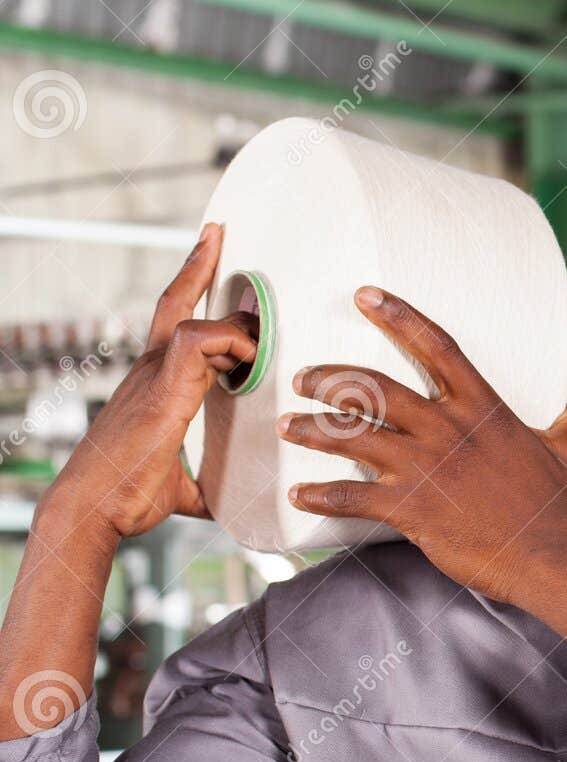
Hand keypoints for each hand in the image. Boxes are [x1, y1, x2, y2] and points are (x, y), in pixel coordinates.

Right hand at [40, 223, 255, 542]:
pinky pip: (197, 341)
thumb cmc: (126, 498)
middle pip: (175, 303)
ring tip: (260, 342)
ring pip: (193, 320)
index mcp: (158, 386)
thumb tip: (237, 500)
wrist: (92, 511)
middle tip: (219, 232)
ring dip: (234, 325)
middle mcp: (152, 372)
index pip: (178, 326)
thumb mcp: (185, 488)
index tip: (210, 260)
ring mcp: (154, 377)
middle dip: (198, 265)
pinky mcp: (162, 389)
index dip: (192, 294)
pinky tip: (249, 364)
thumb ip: (212, 482)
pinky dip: (229, 344)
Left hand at [279, 287, 566, 630]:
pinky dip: (319, 495)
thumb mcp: (566, 456)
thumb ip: (565, 429)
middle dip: (331, 377)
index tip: (366, 296)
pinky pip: (350, 496)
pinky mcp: (410, 508)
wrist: (549, 556)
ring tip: (289, 424)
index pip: (436, 347)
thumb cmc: (555, 509)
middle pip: (374, 387)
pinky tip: (300, 494)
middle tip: (305, 377)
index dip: (398, 316)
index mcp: (482, 410)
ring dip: (313, 427)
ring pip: (351, 435)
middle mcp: (447, 429)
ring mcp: (425, 467)